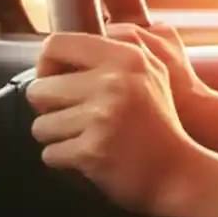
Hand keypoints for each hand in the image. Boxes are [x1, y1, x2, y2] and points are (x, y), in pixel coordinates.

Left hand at [26, 32, 201, 216]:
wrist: (179, 171)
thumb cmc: (160, 124)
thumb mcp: (152, 73)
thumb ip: (115, 53)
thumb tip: (62, 45)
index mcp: (126, 58)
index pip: (56, 44)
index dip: (47, 65)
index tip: (59, 81)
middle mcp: (114, 83)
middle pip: (37, 89)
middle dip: (49, 108)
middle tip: (77, 117)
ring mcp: (103, 117)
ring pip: (40, 126)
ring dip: (58, 137)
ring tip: (88, 138)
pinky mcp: (92, 150)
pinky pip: (50, 154)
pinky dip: (66, 160)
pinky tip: (92, 158)